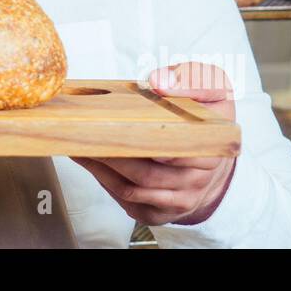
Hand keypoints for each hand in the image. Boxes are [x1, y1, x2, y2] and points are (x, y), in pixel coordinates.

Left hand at [73, 62, 237, 225]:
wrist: (212, 149)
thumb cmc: (206, 112)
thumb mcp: (210, 84)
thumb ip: (190, 78)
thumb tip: (159, 82)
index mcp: (213, 149)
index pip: (175, 152)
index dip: (144, 143)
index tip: (115, 129)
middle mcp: (198, 181)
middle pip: (147, 174)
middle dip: (110, 156)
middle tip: (83, 135)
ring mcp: (179, 200)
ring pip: (133, 190)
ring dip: (100, 169)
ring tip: (78, 145)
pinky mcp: (161, 212)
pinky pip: (128, 202)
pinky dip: (104, 182)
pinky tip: (88, 161)